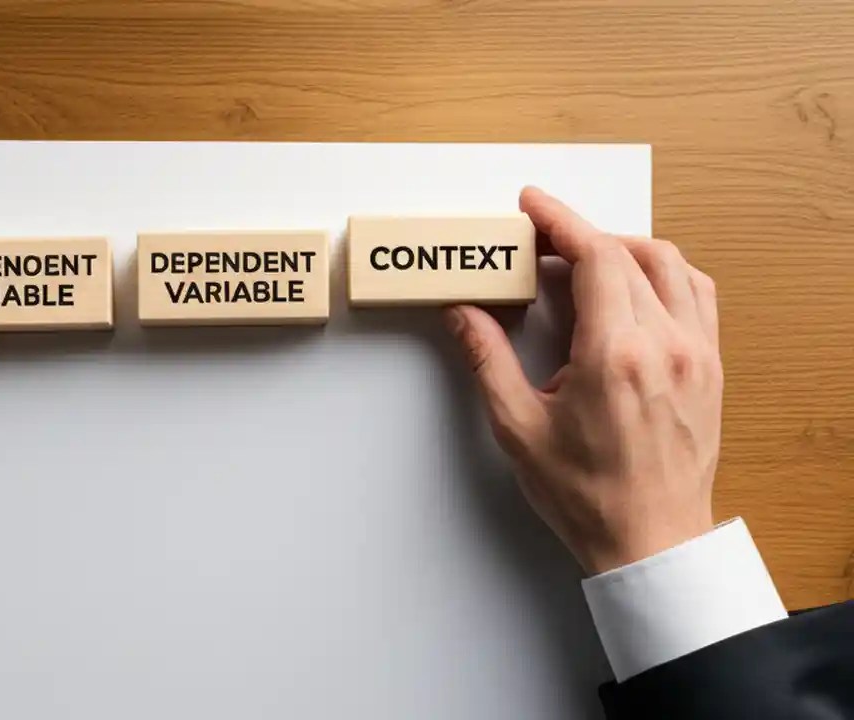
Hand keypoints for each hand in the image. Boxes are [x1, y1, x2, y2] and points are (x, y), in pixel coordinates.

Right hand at [445, 188, 721, 574]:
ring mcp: (697, 353)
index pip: (596, 256)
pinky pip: (697, 294)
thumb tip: (462, 314)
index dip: (561, 220)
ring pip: (671, 265)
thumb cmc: (588, 495)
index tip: (532, 204)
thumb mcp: (518, 428)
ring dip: (624, 250)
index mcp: (616, 355)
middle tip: (541, 243)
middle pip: (630, 253)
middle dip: (581, 236)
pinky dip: (662, 276)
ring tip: (583, 264)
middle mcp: (666, 344)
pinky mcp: (710, 367)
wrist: (652, 541)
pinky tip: (631, 291)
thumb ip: (487, 360)